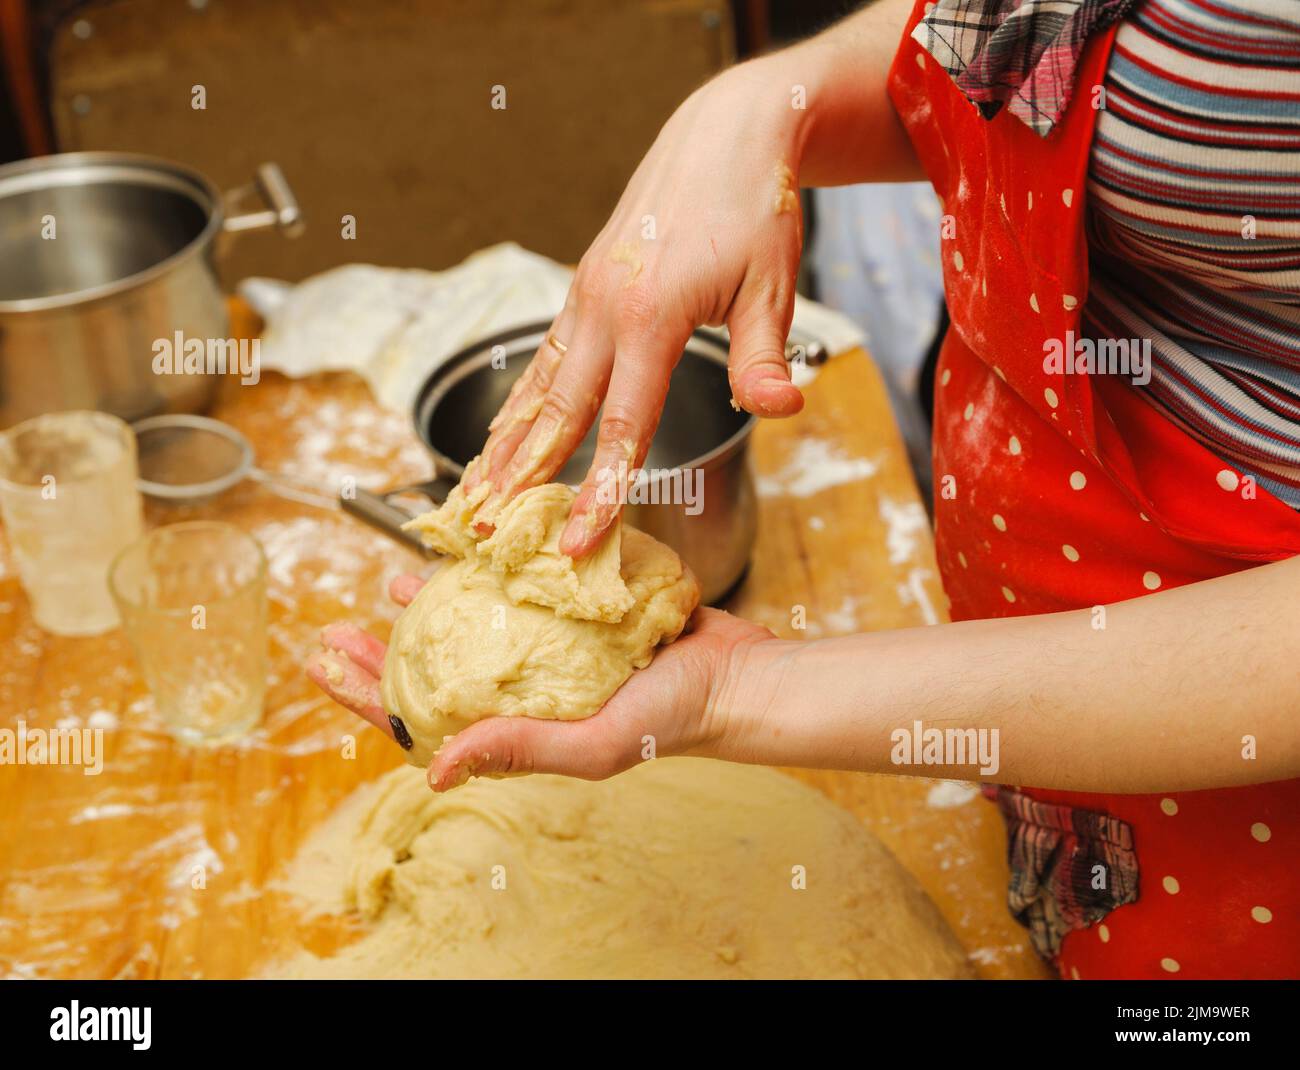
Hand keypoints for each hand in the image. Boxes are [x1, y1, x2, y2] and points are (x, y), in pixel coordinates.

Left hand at [306, 583, 780, 790]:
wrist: (736, 675)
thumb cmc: (672, 720)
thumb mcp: (593, 745)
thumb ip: (519, 749)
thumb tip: (432, 770)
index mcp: (519, 732)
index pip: (425, 723)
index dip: (371, 698)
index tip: (328, 665)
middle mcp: (524, 694)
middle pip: (435, 677)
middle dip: (383, 657)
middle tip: (341, 628)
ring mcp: (547, 654)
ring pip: (470, 632)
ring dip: (429, 612)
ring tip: (393, 586)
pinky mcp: (574, 617)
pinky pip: (516, 595)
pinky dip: (484, 577)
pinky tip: (466, 556)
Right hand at [465, 57, 808, 555]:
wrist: (724, 135)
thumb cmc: (754, 210)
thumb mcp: (774, 284)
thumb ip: (764, 355)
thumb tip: (778, 408)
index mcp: (650, 316)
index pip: (620, 425)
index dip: (599, 490)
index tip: (577, 541)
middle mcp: (605, 307)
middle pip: (559, 412)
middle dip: (523, 478)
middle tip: (487, 531)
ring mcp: (587, 294)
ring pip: (539, 384)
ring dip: (505, 442)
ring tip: (473, 491)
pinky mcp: (585, 286)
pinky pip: (545, 355)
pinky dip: (520, 400)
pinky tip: (503, 429)